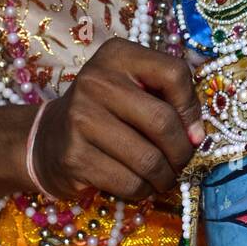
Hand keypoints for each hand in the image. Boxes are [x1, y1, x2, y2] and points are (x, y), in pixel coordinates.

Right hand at [31, 38, 204, 201]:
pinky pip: (128, 182)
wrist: (49, 138)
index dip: (192, 108)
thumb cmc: (107, 111)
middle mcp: (96, 81)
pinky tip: (141, 184)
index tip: (192, 131)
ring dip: (165, 176)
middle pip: (163, 121)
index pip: (174, 74)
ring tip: (164, 176)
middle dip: (182, 151)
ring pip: (148, 159)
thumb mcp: (135, 87)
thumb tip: (196, 136)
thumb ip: (170, 98)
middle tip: (181, 162)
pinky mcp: (74, 156)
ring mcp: (81, 119)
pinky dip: (144, 190)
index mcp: (118, 55)